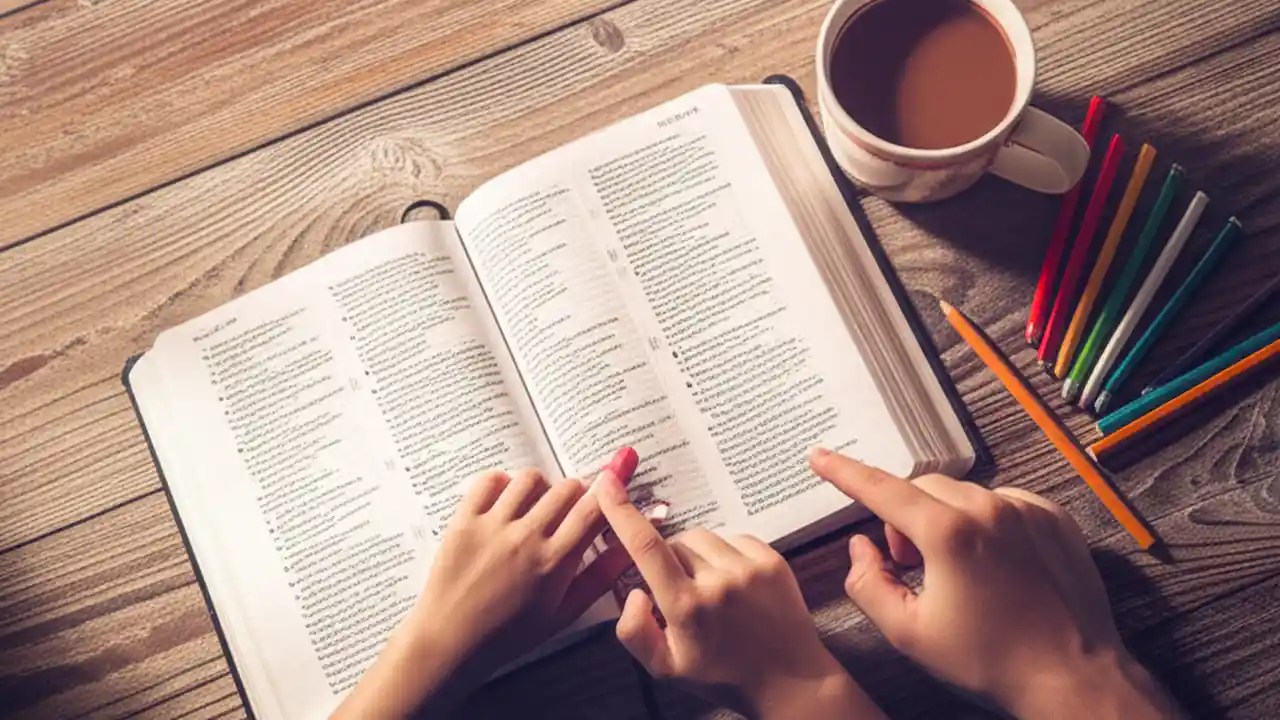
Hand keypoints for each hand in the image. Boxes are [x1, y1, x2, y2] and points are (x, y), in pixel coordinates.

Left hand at [334, 456, 635, 718]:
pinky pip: (488, 480)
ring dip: (541, 487)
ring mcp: (493, 526)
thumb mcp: (563, 613)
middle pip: (567, 488)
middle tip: (568, 511)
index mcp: (555, 562)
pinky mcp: (464, 521)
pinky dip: (502, 483)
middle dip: (576, 494)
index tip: (611, 491)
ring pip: (530, 479)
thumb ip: (599, 578)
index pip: (593, 510)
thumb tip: (628, 548)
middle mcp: (526, 538)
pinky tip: (504, 501)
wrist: (451, 642)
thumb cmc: (510, 634)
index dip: (608, 495)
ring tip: (534, 506)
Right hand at [595, 471, 886, 719]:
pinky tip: (731, 582)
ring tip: (707, 587)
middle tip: (679, 591)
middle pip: (673, 542)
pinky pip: (733, 537)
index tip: (607, 483)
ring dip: (695, 554)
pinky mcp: (772, 560)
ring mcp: (748, 568)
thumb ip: (633, 630)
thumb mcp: (664, 668)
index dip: (621, 510)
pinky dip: (725, 553)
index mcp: (686, 607)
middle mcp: (718, 582)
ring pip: (701, 537)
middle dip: (667, 560)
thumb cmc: (722, 676)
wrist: (789, 680)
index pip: (645, 547)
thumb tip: (632, 590)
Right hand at [809, 447, 1180, 719]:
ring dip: (945, 520)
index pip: (882, 489)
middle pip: (922, 489)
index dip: (845, 472)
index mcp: (949, 534)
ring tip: (956, 571)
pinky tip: (992, 564)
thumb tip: (861, 548)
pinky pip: (1003, 502)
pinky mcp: (1054, 519)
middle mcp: (989, 509)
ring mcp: (1027, 510)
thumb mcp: (909, 633)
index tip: (821, 457)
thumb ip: (868, 584)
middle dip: (904, 519)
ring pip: (963, 494)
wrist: (1071, 676)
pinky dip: (985, 522)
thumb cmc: (991, 660)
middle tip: (908, 565)